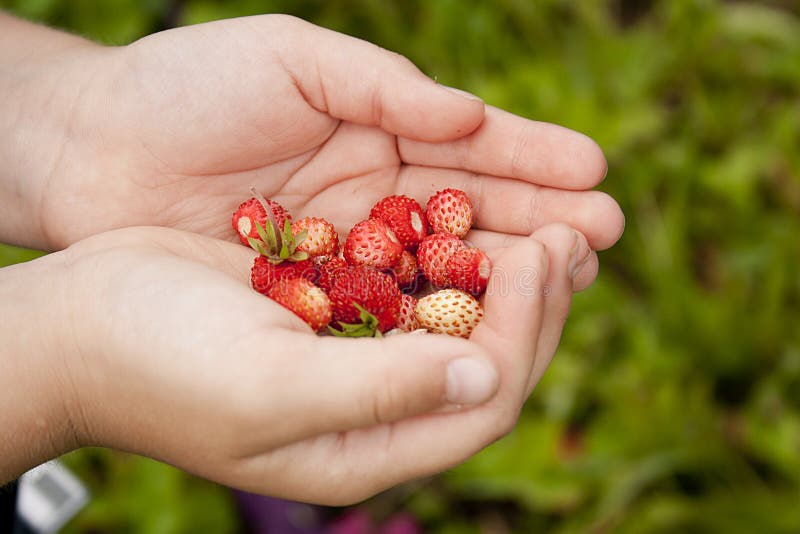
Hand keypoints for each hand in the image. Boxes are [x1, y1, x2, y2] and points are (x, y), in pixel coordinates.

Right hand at [0, 223, 587, 502]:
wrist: (79, 324)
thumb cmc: (158, 363)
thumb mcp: (268, 388)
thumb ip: (379, 394)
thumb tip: (486, 381)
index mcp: (364, 448)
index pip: (482, 403)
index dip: (525, 332)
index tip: (540, 255)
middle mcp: (371, 412)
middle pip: (485, 365)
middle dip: (533, 302)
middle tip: (567, 233)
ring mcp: (355, 360)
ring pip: (460, 321)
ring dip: (506, 272)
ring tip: (546, 221)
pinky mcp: (335, 313)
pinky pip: (417, 286)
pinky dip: (453, 254)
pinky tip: (474, 215)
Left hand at [9, 15, 622, 285]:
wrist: (94, 148)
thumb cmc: (188, 87)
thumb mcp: (292, 57)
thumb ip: (383, 87)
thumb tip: (470, 117)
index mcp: (377, 131)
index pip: (470, 149)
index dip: (533, 160)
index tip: (593, 173)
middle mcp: (376, 197)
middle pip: (472, 214)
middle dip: (540, 222)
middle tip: (605, 234)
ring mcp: (351, 253)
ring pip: (442, 268)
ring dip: (505, 273)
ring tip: (572, 274)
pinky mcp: (315, 299)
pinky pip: (386, 309)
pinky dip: (434, 315)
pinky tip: (484, 320)